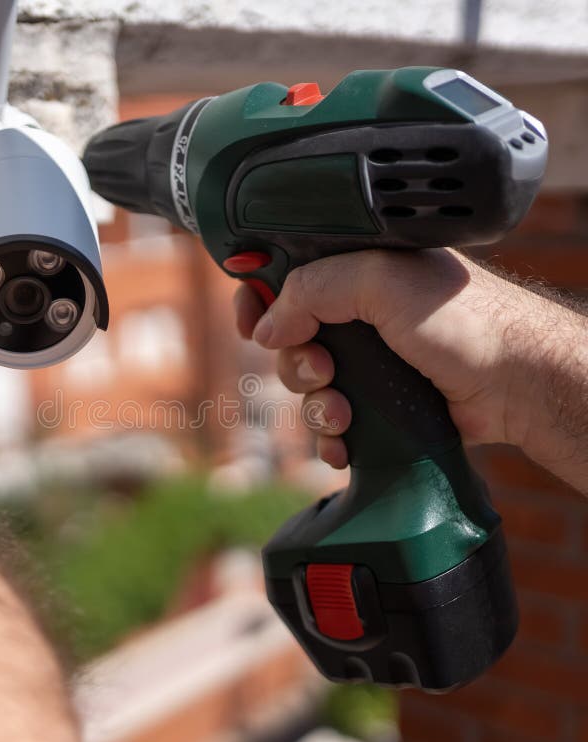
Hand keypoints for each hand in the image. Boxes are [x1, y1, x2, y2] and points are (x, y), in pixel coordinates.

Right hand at [234, 249, 573, 469]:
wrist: (514, 385)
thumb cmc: (465, 322)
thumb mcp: (382, 281)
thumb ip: (314, 288)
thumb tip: (268, 327)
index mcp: (355, 272)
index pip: (286, 278)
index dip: (260, 300)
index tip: (252, 324)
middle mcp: (358, 316)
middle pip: (289, 342)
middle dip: (296, 364)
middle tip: (326, 370)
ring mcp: (368, 363)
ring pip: (307, 389)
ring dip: (316, 406)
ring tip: (345, 413)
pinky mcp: (378, 404)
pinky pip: (331, 424)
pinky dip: (331, 438)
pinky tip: (345, 444)